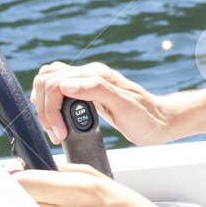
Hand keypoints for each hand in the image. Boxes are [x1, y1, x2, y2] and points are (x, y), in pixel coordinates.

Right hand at [31, 61, 181, 146]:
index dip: (50, 109)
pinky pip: (58, 90)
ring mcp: (87, 81)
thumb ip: (96, 91)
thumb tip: (65, 84)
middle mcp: (89, 74)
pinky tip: (58, 122)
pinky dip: (51, 105)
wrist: (161, 122)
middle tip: (55, 132)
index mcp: (95, 75)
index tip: (59, 132)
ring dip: (44, 106)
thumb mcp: (124, 107)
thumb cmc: (146, 118)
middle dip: (44, 108)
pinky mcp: (86, 91)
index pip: (54, 82)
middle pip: (46, 80)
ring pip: (48, 82)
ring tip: (55, 129)